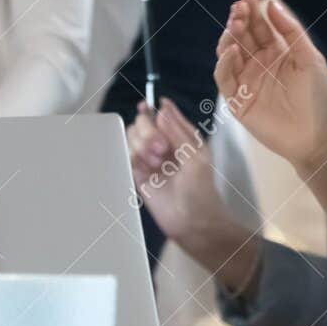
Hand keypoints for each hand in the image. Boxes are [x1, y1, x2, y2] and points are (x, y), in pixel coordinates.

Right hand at [127, 100, 256, 291]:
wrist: (191, 219)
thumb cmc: (200, 186)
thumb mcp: (196, 153)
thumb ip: (178, 129)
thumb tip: (162, 106)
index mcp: (179, 137)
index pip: (161, 116)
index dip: (152, 110)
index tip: (146, 106)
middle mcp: (162, 146)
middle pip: (142, 124)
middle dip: (148, 131)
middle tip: (162, 148)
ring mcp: (148, 160)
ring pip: (132, 138)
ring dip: (142, 145)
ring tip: (158, 162)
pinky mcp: (136, 174)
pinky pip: (126, 156)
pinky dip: (134, 157)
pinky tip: (147, 169)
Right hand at [214, 0, 326, 173]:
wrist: (318, 136)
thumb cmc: (320, 98)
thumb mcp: (311, 58)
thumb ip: (291, 31)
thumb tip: (272, 3)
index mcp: (277, 53)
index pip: (260, 27)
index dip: (252, 10)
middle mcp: (259, 64)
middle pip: (242, 37)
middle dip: (238, 20)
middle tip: (239, 8)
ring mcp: (247, 82)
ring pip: (229, 54)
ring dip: (229, 37)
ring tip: (235, 24)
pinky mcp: (237, 101)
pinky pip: (224, 78)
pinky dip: (225, 63)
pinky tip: (233, 50)